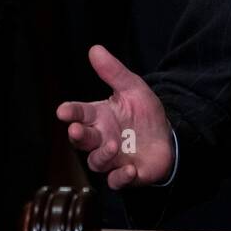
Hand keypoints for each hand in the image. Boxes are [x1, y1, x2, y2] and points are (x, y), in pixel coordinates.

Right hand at [56, 45, 173, 188]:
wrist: (167, 138)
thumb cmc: (144, 114)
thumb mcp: (133, 89)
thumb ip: (114, 72)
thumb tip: (95, 49)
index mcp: (99, 117)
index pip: (80, 113)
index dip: (71, 112)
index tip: (63, 110)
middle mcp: (101, 138)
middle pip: (83, 140)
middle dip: (78, 135)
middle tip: (78, 130)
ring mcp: (112, 158)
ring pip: (96, 161)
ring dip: (103, 154)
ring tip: (115, 144)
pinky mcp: (126, 174)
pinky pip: (116, 181)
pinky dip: (120, 177)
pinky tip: (129, 169)